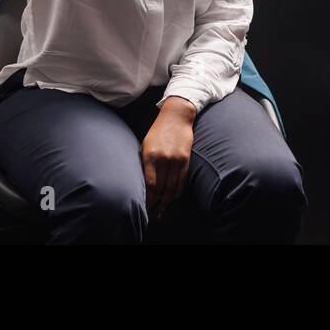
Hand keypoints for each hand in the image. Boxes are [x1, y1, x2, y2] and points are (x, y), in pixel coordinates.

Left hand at [141, 97, 195, 220]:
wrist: (176, 116)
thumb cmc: (157, 131)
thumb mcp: (146, 145)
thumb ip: (145, 163)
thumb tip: (143, 184)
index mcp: (150, 156)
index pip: (150, 184)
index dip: (148, 199)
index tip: (145, 207)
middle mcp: (163, 159)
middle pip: (161, 189)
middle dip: (157, 203)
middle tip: (154, 213)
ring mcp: (176, 160)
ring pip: (172, 188)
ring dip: (167, 202)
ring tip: (163, 212)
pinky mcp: (186, 160)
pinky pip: (182, 182)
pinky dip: (177, 193)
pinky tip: (173, 199)